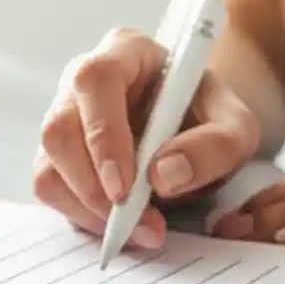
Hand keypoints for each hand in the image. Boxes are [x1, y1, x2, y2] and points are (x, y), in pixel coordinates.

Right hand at [33, 28, 260, 249]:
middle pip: (59, 129)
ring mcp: (63, 118)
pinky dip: (81, 216)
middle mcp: (81, 81)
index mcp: (124, 52)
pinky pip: (51, 188)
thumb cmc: (210, 118)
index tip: (126, 187)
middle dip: (93, 186)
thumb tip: (163, 175)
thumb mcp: (236, 129)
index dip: (103, 134)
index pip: (95, 80)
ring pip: (48, 166)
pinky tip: (119, 225)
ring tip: (137, 230)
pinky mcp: (57, 156)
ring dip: (87, 208)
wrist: (198, 132)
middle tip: (135, 223)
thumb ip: (214, 146)